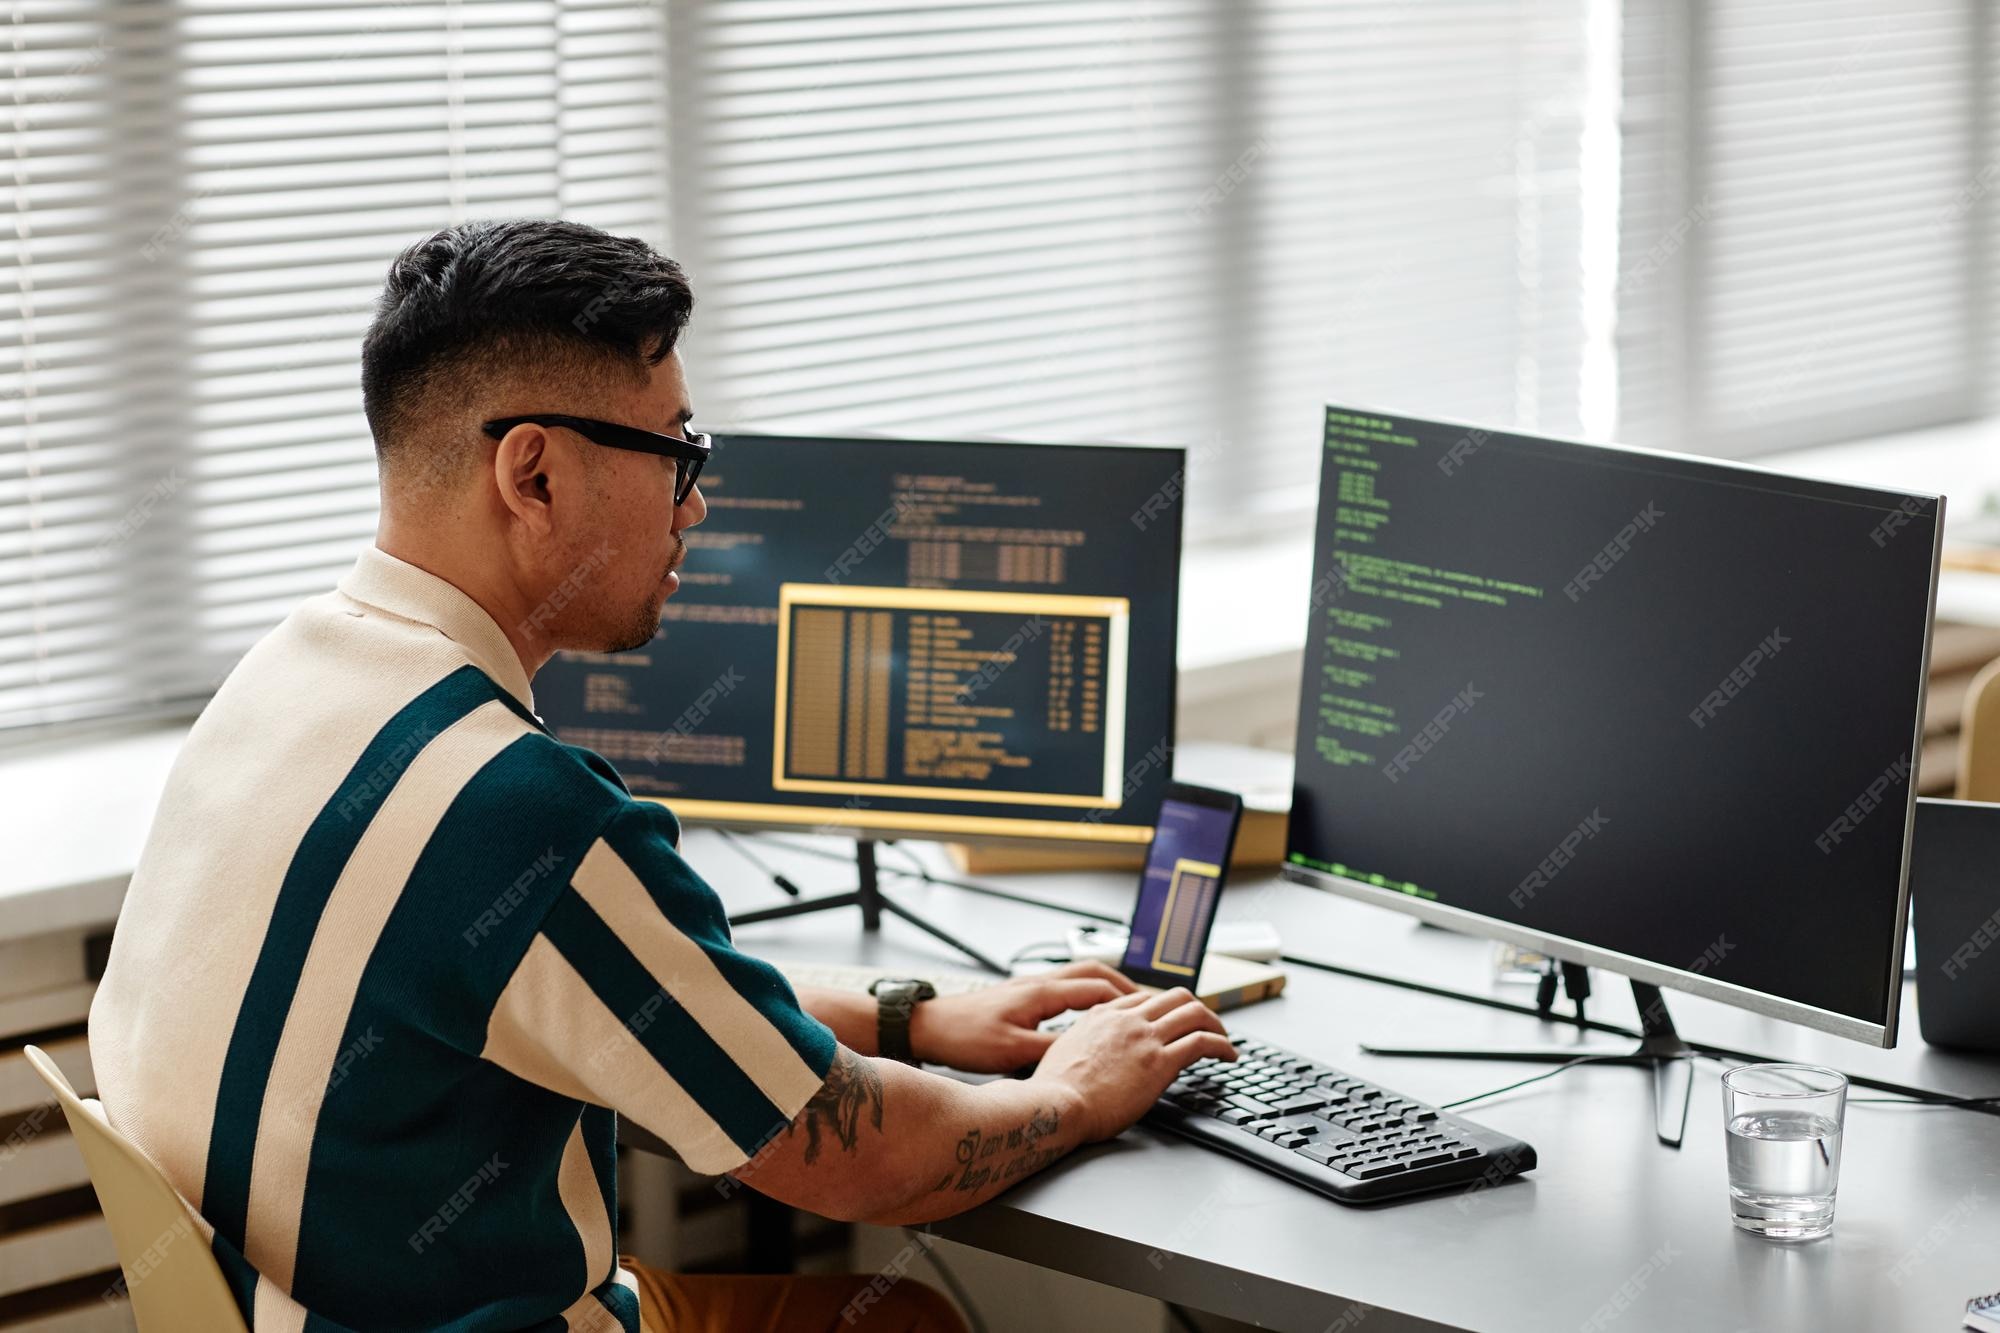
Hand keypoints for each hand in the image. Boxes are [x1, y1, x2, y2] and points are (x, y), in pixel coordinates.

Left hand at [908, 961, 1137, 1072]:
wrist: (931, 1026)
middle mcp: (1038, 983)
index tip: (1151, 1010)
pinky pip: (1063, 985)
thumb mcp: (1013, 1052)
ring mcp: (1029, 986)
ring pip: (1078, 975)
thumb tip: (1089, 1054)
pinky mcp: (1021, 994)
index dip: (1128, 999)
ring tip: (1125, 1005)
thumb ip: (1052, 1050)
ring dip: (1105, 986)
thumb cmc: (966, 1038)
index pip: (1097, 987)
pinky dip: (1084, 994)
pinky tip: (1086, 1013)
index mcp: (1042, 993)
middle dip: (1124, 985)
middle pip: (1093, 971)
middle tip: (1147, 1002)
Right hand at [1029, 987, 1236, 1141]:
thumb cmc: (1053, 1091)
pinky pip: (1202, 1042)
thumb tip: (1091, 1053)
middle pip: (1174, 997)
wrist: (1056, 1105)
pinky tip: (1228, 1055)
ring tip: (1224, 1040)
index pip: (1144, 999)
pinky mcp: (1160, 1062)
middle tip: (1206, 1025)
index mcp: (1101, 1015)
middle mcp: (1126, 1020)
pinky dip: (1222, 1045)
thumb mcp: (1062, 1053)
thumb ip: (1082, 1044)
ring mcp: (1145, 1038)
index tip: (1174, 1021)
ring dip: (1215, 1024)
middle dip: (1195, 1009)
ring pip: (1194, 1013)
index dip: (1165, 1008)